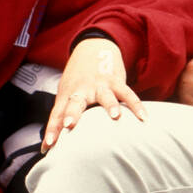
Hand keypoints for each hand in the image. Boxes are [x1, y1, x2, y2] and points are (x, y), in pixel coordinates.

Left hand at [42, 37, 145, 151]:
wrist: (93, 47)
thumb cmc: (77, 79)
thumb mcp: (66, 94)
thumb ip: (62, 116)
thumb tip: (48, 146)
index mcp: (68, 94)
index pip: (57, 114)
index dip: (51, 129)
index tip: (48, 145)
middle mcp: (82, 90)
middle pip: (76, 102)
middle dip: (72, 113)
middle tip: (69, 124)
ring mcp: (100, 85)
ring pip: (105, 96)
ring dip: (111, 106)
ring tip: (116, 117)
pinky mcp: (116, 81)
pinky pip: (128, 94)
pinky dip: (136, 105)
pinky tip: (143, 117)